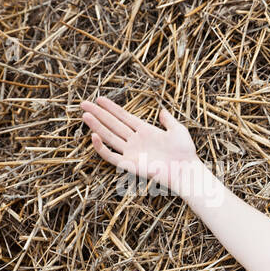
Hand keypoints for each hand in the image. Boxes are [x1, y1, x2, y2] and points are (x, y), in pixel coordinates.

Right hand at [79, 96, 197, 191]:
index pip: (124, 116)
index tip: (99, 99)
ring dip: (96, 126)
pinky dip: (102, 147)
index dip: (111, 108)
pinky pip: (111, 156)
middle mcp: (136, 140)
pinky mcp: (129, 164)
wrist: (186, 171)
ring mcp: (131, 152)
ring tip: (85, 115)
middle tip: (83, 103)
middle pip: (113, 124)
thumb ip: (168, 120)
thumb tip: (162, 110)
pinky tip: (94, 136)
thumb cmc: (185, 152)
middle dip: (98, 113)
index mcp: (145, 131)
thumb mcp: (178, 131)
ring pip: (109, 137)